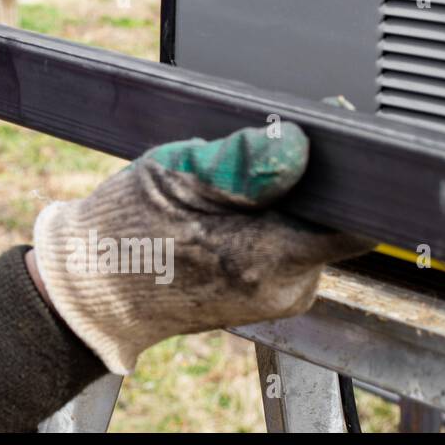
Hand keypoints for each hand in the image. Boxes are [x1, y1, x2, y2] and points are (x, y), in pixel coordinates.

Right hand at [32, 124, 371, 373]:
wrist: (92, 290)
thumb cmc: (122, 235)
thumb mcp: (173, 177)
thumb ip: (242, 162)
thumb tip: (297, 143)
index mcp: (267, 258)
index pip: (353, 218)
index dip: (341, 179)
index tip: (311, 152)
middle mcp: (284, 287)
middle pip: (324, 217)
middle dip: (289, 188)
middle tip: (232, 176)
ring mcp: (278, 299)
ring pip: (303, 231)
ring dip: (271, 209)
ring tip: (214, 204)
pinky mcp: (266, 301)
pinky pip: (284, 251)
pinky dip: (260, 231)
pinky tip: (216, 227)